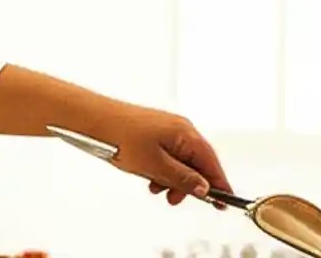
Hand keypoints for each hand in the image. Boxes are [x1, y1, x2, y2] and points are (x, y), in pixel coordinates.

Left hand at [101, 104, 230, 205]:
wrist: (96, 120)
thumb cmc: (122, 137)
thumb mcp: (155, 165)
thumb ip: (182, 178)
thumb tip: (203, 187)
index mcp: (186, 134)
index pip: (211, 162)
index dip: (218, 183)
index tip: (224, 200)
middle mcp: (181, 129)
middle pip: (197, 162)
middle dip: (189, 183)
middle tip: (176, 199)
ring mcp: (168, 129)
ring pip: (181, 160)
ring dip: (173, 178)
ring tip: (158, 189)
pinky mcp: (156, 132)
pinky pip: (169, 155)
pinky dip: (164, 169)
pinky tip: (150, 177)